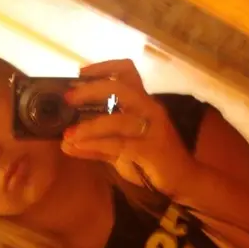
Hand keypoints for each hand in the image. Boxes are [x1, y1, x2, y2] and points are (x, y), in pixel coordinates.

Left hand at [61, 59, 196, 195]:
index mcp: (143, 103)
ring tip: (68, 134)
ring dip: (90, 125)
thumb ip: (95, 145)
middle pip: (121, 87)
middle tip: (69, 98)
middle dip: (91, 89)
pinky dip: (96, 144)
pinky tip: (79, 147)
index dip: (103, 67)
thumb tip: (65, 143)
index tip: (80, 73)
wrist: (183, 180)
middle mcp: (149, 109)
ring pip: (118, 119)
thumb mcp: (120, 151)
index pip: (127, 71)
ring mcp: (152, 128)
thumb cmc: (152, 160)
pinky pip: (120, 144)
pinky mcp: (152, 149)